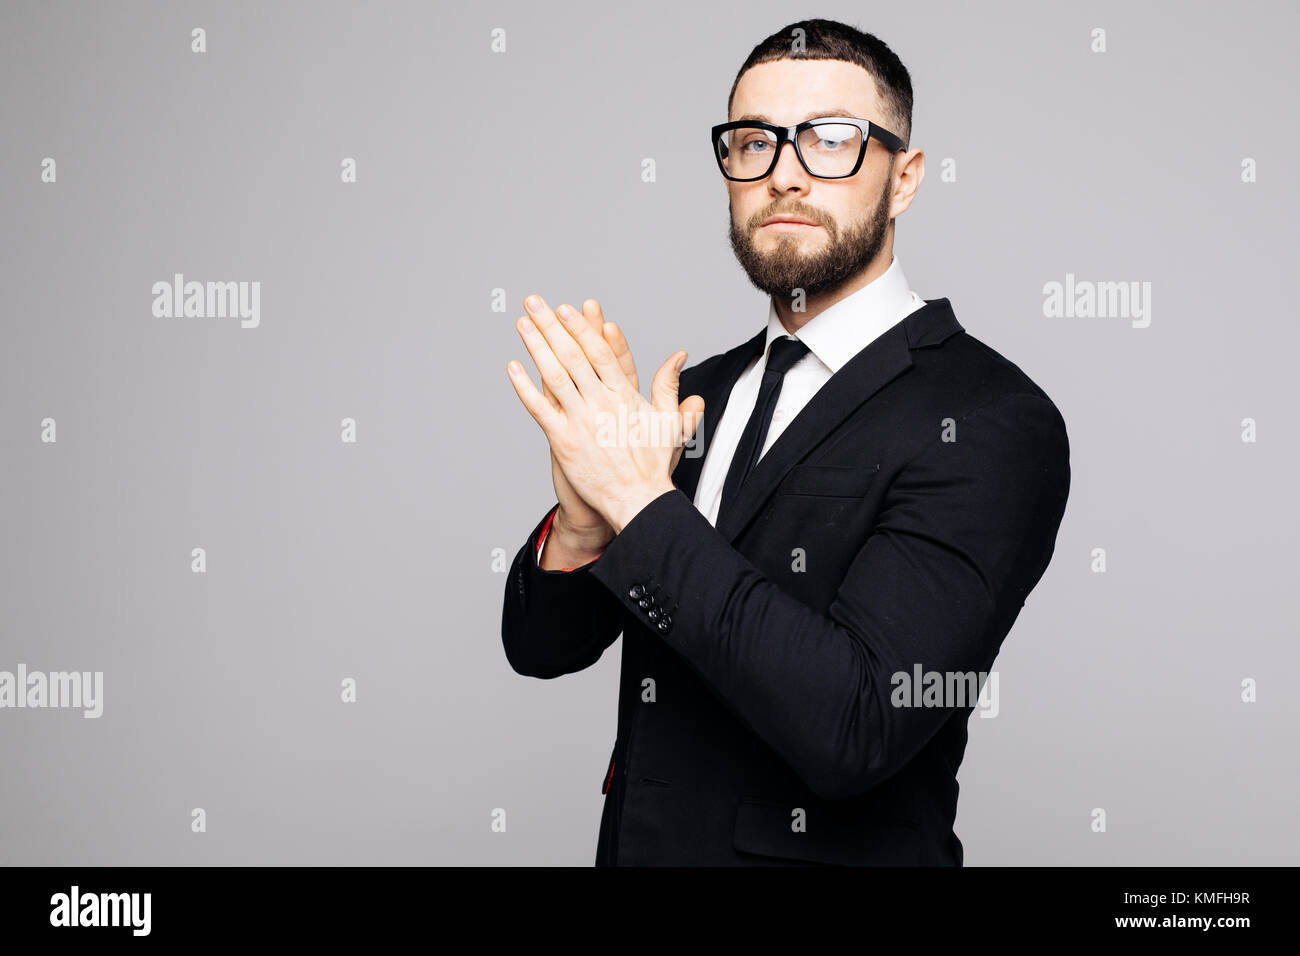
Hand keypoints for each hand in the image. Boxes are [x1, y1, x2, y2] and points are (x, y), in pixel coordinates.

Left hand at [509, 295, 704, 533]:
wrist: (637, 501)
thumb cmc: (653, 465)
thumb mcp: (670, 421)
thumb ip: (670, 386)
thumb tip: (679, 356)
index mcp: (624, 395)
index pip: (601, 353)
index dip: (583, 328)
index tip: (568, 309)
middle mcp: (600, 403)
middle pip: (573, 356)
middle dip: (552, 326)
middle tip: (536, 302)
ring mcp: (580, 421)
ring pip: (554, 375)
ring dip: (536, 346)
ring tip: (522, 324)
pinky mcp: (563, 441)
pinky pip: (539, 408)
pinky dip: (525, 387)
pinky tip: (513, 367)